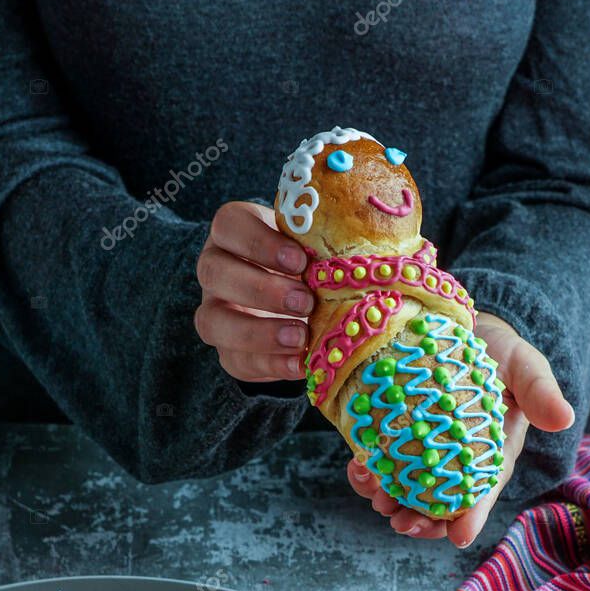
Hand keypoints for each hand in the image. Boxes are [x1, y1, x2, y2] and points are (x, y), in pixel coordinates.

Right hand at [195, 201, 313, 380]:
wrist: (305, 304)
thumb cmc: (314, 263)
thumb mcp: (318, 245)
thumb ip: (331, 242)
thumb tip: (377, 251)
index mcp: (234, 233)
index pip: (229, 225)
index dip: (260, 242)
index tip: (300, 260)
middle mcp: (216, 269)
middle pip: (215, 272)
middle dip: (261, 289)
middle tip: (305, 302)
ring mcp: (216, 311)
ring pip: (212, 321)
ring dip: (258, 333)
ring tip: (301, 338)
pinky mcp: (227, 349)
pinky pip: (235, 360)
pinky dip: (270, 365)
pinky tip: (300, 364)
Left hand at [347, 311, 574, 546]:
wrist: (462, 326)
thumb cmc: (498, 351)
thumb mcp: (524, 365)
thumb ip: (539, 391)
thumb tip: (564, 419)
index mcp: (491, 454)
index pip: (483, 492)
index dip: (472, 516)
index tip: (459, 537)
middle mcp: (456, 461)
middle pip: (439, 504)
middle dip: (420, 520)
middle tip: (401, 523)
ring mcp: (422, 452)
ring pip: (405, 491)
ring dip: (388, 501)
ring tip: (377, 498)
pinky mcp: (393, 436)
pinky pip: (378, 463)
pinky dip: (367, 472)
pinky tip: (358, 466)